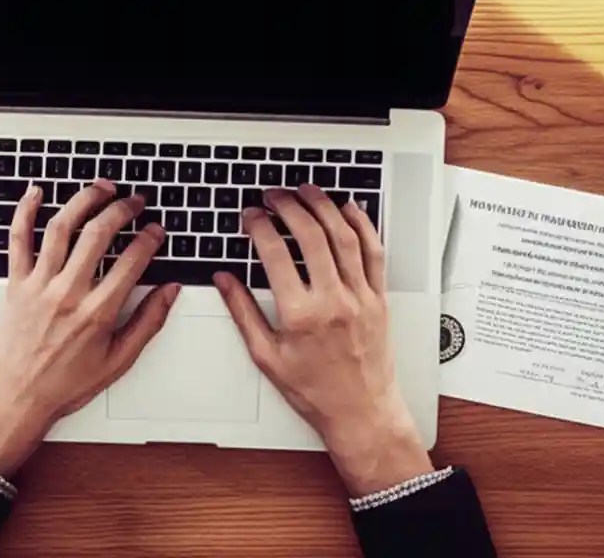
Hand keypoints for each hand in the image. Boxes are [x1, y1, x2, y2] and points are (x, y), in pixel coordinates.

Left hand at [0, 179, 180, 475]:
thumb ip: (147, 323)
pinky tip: (36, 193)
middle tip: (134, 201)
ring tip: (100, 188)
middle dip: (122, 210)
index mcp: (97, 313)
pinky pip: (17, 239)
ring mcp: (39, 285)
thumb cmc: (64, 384)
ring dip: (83, 200)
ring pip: (61, 227)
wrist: (16, 396)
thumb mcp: (117, 361)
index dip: (150, 238)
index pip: (132, 261)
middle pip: (98, 234)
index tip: (156, 230)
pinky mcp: (15, 283)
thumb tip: (170, 293)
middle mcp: (67, 293)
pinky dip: (25, 212)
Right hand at [212, 184, 432, 495]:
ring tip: (307, 191)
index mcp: (300, 315)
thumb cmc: (314, 391)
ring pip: (344, 237)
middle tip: (274, 195)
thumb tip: (225, 280)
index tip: (251, 216)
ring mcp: (360, 297)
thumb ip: (243, 312)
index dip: (259, 227)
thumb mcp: (266, 356)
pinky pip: (374, 252)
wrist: (361, 412)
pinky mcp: (379, 299)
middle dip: (289, 206)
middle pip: (310, 236)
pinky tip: (349, 210)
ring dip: (324, 207)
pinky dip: (362, 225)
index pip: (275, 254)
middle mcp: (333, 301)